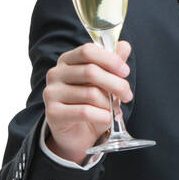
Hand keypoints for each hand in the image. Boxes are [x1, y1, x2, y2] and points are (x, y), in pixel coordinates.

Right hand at [43, 40, 132, 163]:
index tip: (125, 71)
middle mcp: (55, 73)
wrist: (76, 134)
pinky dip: (102, 116)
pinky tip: (107, 119)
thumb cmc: (91, 104)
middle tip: (127, 95)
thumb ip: (113, 64)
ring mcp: (51, 93)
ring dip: (109, 104)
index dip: (110, 59)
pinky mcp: (53, 113)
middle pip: (91, 71)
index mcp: (67, 60)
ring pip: (90, 93)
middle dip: (116, 84)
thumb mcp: (105, 83)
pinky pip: (84, 112)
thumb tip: (124, 46)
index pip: (88, 51)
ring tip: (113, 110)